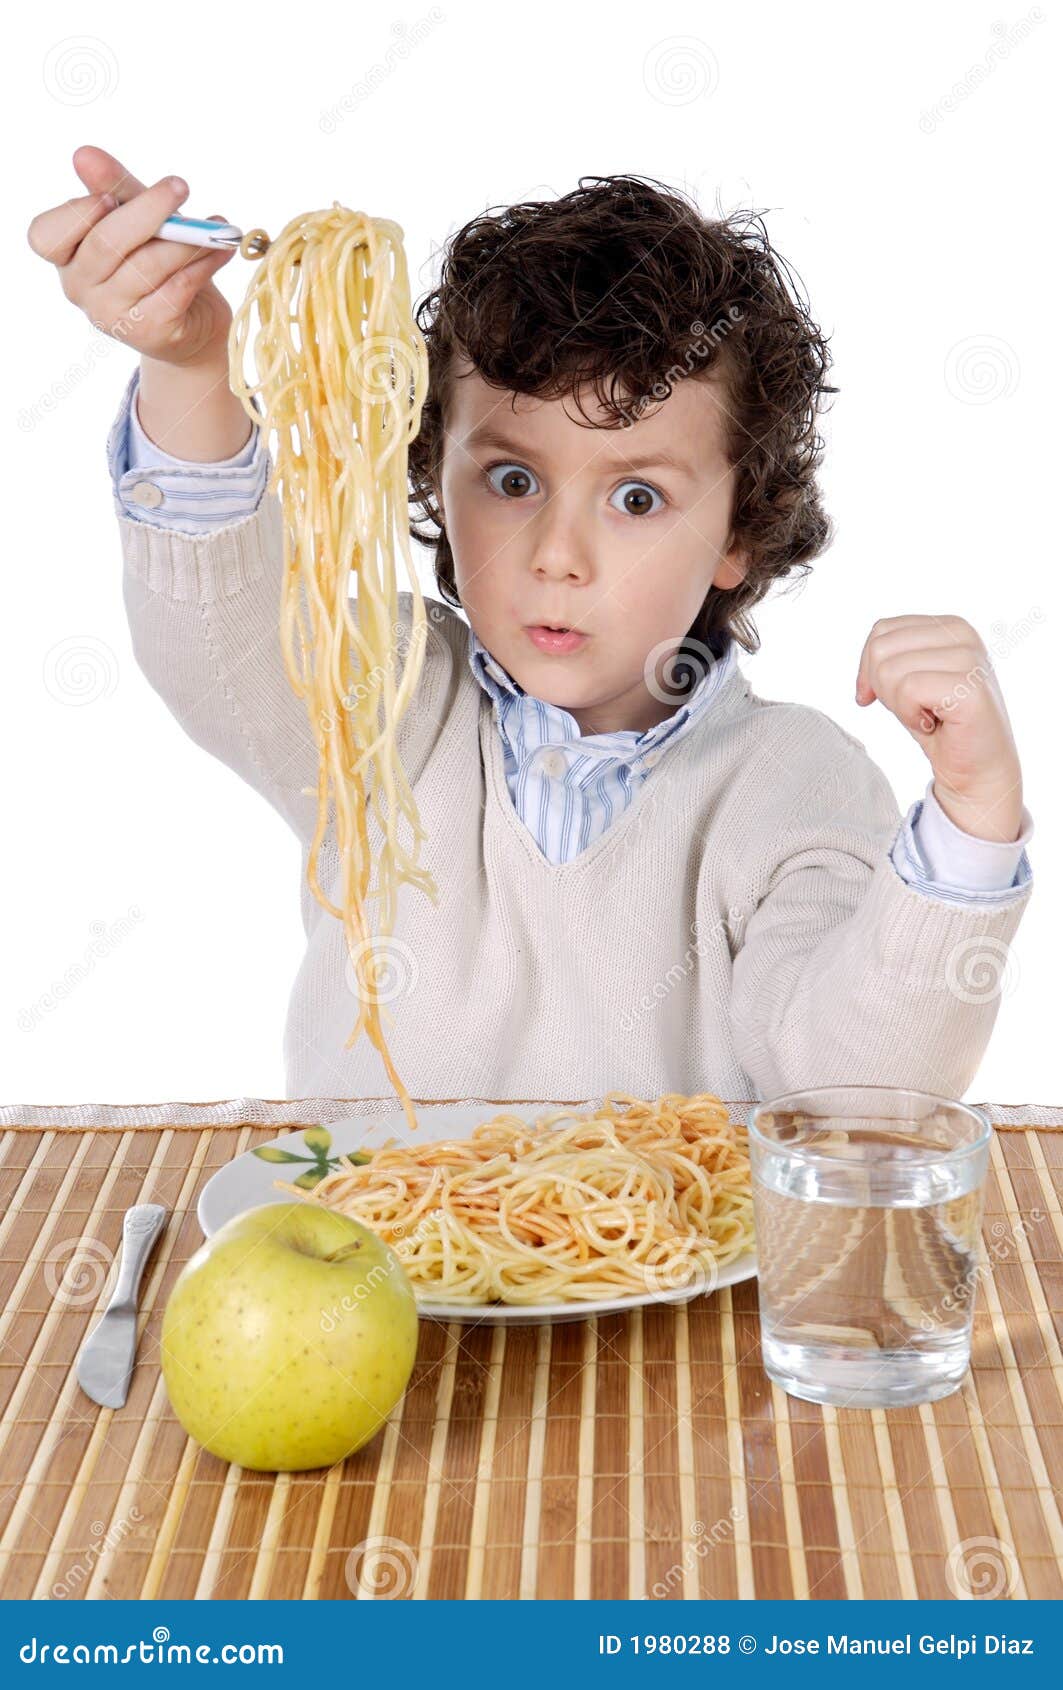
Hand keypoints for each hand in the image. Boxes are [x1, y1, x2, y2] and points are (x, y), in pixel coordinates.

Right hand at [26, 145, 235, 368]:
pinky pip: (176, 289)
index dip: (76, 214)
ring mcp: (111, 316)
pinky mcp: (149, 333)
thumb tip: (84, 154)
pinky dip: (203, 265)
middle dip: (147, 210)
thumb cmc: (156, 262)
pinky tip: (221, 250)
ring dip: (186, 241)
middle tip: (179, 186)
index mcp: (67, 256)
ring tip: (215, 227)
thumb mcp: (137, 219)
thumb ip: (114, 188)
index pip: (45, 236)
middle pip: (105, 243)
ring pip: (147, 266)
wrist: (192, 322)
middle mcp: (80, 288)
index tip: (110, 197)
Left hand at [855, 614, 1023, 842]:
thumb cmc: (940, 725)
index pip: (882, 630)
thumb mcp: (906, 681)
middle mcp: (963, 634)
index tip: (885, 697)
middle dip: (884, 688)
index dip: (869, 670)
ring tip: (927, 716)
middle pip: (880, 649)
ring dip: (899, 705)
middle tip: (914, 709)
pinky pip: (908, 689)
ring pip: (889, 670)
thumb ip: (886, 659)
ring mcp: (969, 659)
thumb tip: (863, 676)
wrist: (976, 768)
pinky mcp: (969, 688)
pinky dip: (911, 716)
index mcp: (950, 626)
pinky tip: (933, 724)